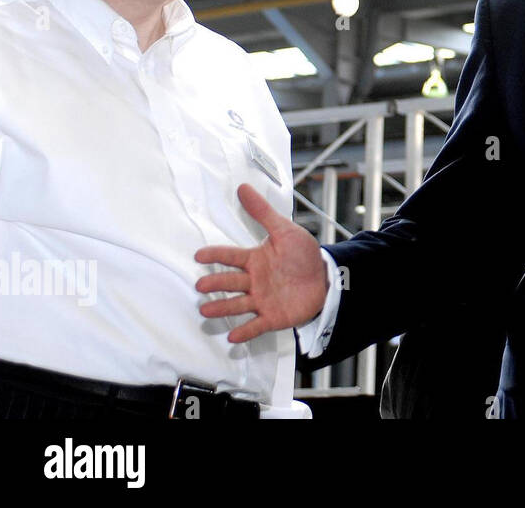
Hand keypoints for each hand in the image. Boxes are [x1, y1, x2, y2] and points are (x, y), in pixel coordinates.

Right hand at [195, 184, 327, 342]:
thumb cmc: (302, 255)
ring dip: (222, 308)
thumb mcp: (284, 230)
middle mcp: (254, 281)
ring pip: (237, 304)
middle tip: (201, 286)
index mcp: (254, 260)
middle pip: (230, 282)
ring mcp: (261, 300)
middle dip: (215, 284)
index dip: (215, 255)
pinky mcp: (272, 317)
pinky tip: (232, 336)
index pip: (230, 256)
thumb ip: (263, 212)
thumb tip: (243, 187)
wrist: (325, 278)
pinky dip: (245, 331)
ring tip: (206, 310)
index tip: (199, 255)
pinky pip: (256, 325)